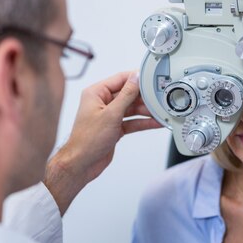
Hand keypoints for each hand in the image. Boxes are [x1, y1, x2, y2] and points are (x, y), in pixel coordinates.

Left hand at [44, 71, 161, 214]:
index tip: (150, 78)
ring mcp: (109, 115)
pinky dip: (142, 122)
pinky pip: (132, 121)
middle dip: (144, 97)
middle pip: (128, 94)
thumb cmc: (87, 140)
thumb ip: (126, 95)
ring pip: (132, 108)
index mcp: (96, 93)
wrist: (82, 163)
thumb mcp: (111, 114)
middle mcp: (102, 102)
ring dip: (146, 111)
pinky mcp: (114, 127)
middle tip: (159, 98)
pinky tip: (154, 122)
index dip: (136, 78)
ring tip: (160, 111)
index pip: (120, 79)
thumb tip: (135, 79)